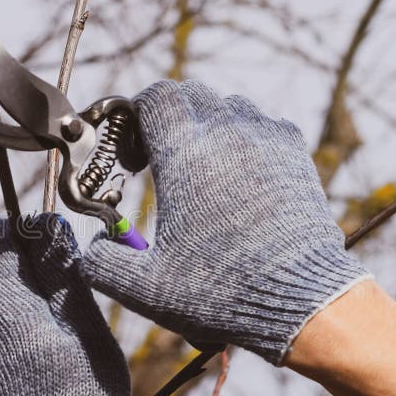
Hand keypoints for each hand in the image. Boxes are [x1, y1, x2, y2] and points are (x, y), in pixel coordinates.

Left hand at [0, 213, 128, 395]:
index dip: (21, 231)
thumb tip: (46, 224)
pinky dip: (12, 337)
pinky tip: (41, 367)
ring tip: (59, 345)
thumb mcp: (83, 323)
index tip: (52, 250)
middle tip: (69, 306)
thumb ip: (61, 268)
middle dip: (29, 275)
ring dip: (23, 308)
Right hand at [82, 80, 370, 364]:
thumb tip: (93, 251)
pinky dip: (245, 137)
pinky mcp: (296, 155)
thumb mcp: (146, 288)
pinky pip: (264, 124)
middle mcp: (227, 132)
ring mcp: (267, 139)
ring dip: (208, 124)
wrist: (303, 301)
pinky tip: (241, 175)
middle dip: (170, 116)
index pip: (156, 96)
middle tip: (160, 157)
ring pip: (230, 105)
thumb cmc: (222, 291)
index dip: (137, 114)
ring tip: (201, 166)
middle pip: (191, 94)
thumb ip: (103, 264)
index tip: (132, 148)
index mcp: (185, 153)